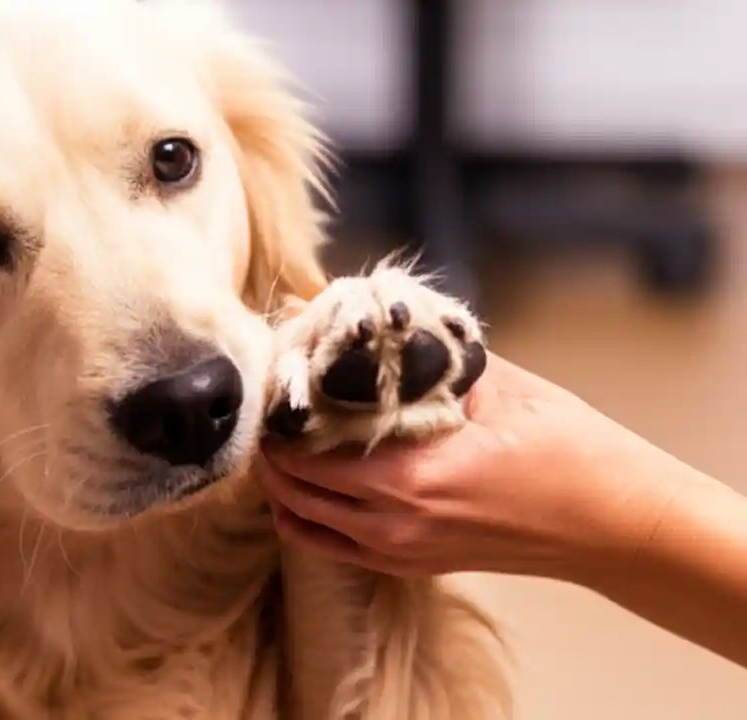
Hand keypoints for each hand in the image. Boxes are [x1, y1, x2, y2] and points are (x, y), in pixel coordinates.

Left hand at [257, 354, 690, 580]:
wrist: (614, 523)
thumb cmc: (567, 449)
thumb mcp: (495, 386)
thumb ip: (419, 351)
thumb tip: (354, 306)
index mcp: (410, 478)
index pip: (304, 449)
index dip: (279, 411)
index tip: (277, 373)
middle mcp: (393, 524)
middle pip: (290, 486)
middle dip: (272, 442)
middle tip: (272, 399)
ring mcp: (399, 552)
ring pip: (300, 521)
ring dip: (281, 478)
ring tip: (283, 434)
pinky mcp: (410, 566)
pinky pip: (330, 545)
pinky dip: (305, 514)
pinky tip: (306, 481)